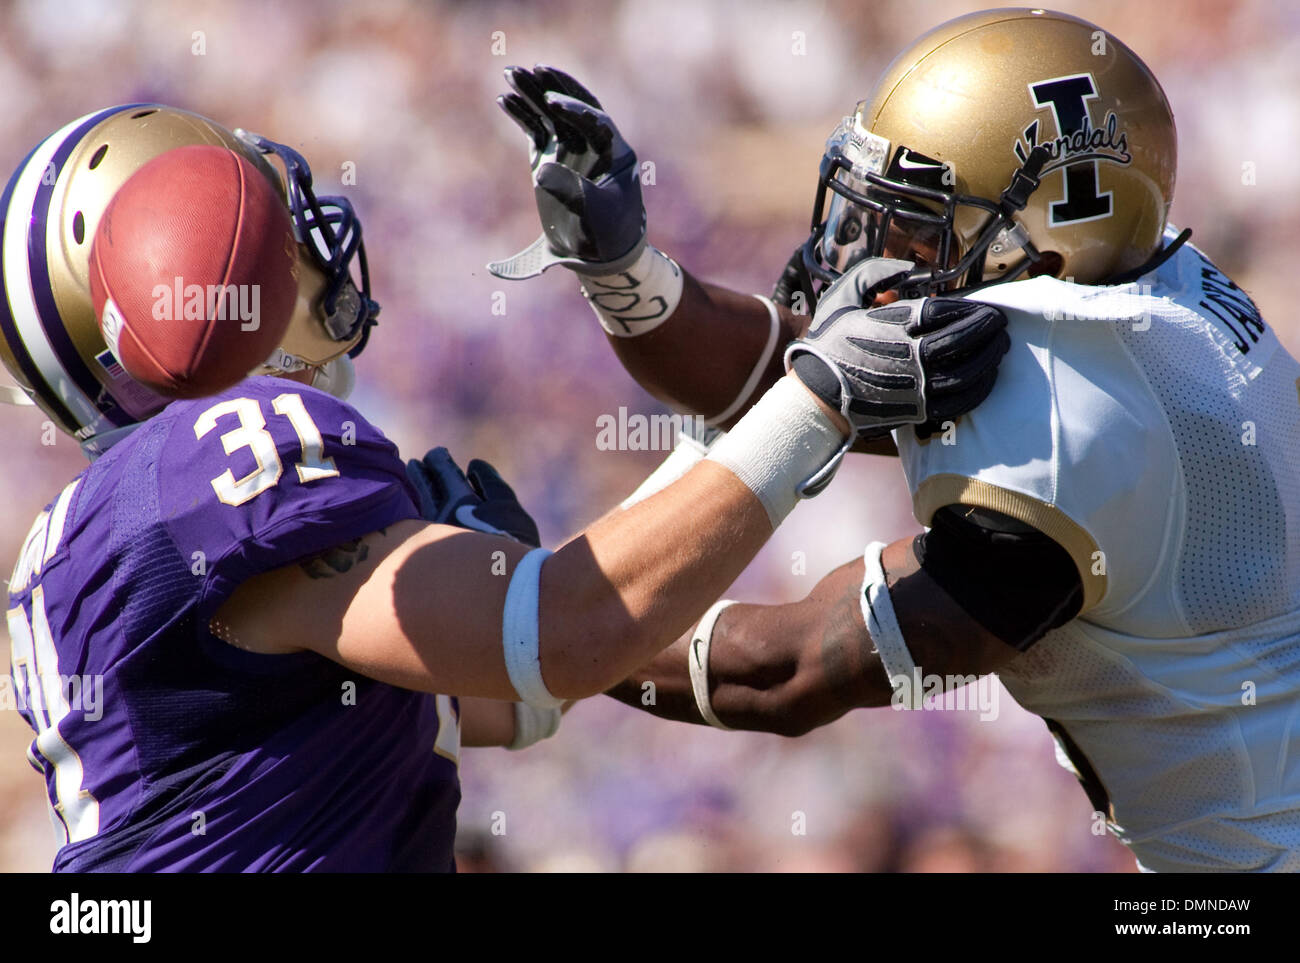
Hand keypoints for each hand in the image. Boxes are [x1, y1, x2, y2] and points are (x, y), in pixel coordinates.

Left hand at [406, 447, 540, 546]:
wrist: (506, 589)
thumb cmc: (513, 544)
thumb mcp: (509, 508)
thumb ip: (490, 484)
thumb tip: (474, 466)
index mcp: (459, 499)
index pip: (442, 469)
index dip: (439, 459)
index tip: (438, 455)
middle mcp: (437, 516)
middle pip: (424, 486)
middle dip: (422, 473)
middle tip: (419, 464)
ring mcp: (430, 536)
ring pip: (417, 506)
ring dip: (415, 489)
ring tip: (412, 478)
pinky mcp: (426, 555)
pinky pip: (415, 525)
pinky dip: (417, 510)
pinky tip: (419, 507)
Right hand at [489, 64, 644, 278]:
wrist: (600, 252)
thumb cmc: (608, 234)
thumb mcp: (596, 214)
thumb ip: (572, 191)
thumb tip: (543, 171)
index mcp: (615, 152)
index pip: (596, 122)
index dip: (576, 110)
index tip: (555, 104)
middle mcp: (592, 144)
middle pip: (572, 108)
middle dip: (553, 88)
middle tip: (532, 69)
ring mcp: (570, 149)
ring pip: (550, 114)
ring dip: (533, 93)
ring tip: (510, 72)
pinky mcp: (549, 158)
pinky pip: (535, 129)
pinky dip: (522, 114)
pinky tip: (505, 100)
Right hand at [785, 257, 1009, 440]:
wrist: (815, 395)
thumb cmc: (828, 344)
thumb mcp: (842, 295)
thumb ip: (875, 272)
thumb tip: (908, 266)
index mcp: (890, 325)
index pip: (943, 311)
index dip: (969, 308)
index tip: (983, 305)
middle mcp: (907, 356)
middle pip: (961, 339)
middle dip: (987, 329)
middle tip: (1000, 323)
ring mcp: (913, 386)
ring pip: (966, 371)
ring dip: (989, 357)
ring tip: (1000, 346)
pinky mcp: (916, 410)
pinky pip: (959, 400)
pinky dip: (979, 388)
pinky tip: (986, 377)